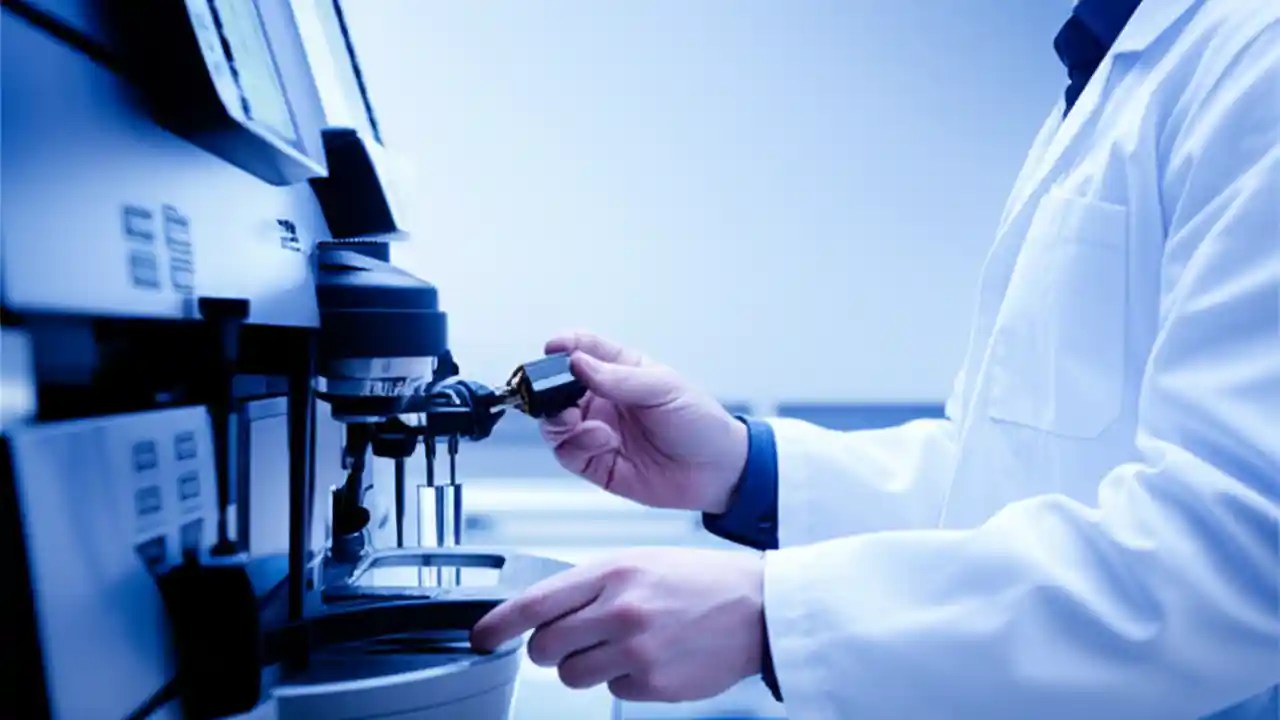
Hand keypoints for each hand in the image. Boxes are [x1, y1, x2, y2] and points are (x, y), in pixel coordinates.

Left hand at [471, 548, 764, 701]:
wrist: (759, 607)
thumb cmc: (700, 581)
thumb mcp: (640, 562)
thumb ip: (590, 584)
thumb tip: (542, 613)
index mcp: (612, 572)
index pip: (536, 603)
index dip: (499, 624)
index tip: (482, 637)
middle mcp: (620, 610)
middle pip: (545, 648)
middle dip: (548, 649)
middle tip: (571, 640)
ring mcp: (636, 650)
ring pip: (572, 676)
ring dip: (585, 666)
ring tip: (620, 646)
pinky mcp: (654, 684)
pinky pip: (612, 691)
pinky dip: (623, 680)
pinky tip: (651, 658)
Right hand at [541, 332, 747, 513]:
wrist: (718, 472)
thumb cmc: (699, 422)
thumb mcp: (663, 388)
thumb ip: (618, 377)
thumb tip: (577, 362)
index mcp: (620, 371)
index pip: (583, 350)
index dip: (565, 347)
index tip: (553, 349)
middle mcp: (603, 400)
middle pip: (558, 389)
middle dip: (549, 389)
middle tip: (553, 393)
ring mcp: (597, 431)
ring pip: (555, 422)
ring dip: (558, 420)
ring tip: (575, 420)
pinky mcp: (596, 463)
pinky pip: (568, 453)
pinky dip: (576, 445)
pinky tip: (601, 442)